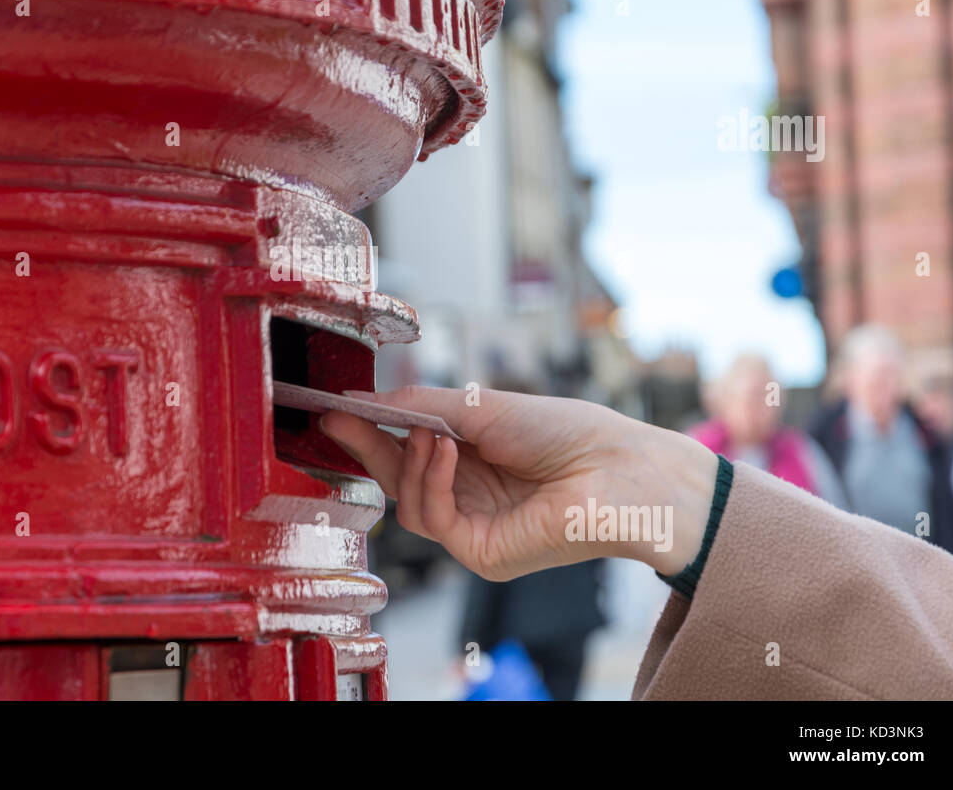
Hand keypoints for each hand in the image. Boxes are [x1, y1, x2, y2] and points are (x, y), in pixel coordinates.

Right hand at [319, 386, 717, 580]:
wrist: (618, 468)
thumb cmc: (566, 432)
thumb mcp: (480, 406)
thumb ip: (419, 405)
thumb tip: (362, 399)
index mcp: (468, 457)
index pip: (404, 448)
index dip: (368, 430)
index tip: (334, 408)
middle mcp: (468, 494)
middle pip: (397, 479)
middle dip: (367, 447)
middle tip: (338, 419)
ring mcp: (474, 527)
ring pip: (408, 506)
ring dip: (411, 462)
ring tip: (433, 433)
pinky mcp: (483, 553)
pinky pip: (434, 521)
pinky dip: (432, 483)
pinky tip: (447, 453)